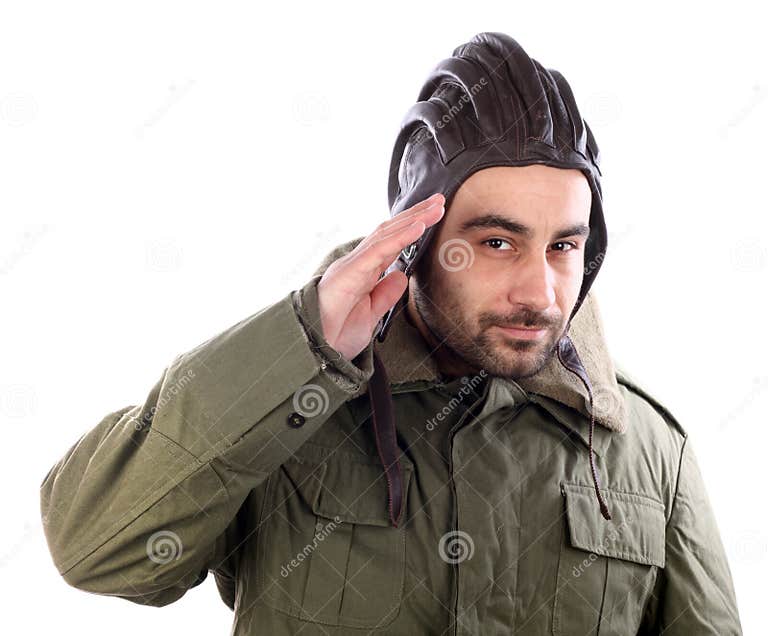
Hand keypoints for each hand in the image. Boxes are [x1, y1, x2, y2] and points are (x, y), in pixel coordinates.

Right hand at [316, 193, 445, 360]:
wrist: (315, 350)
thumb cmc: (336, 334)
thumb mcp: (371, 315)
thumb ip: (385, 294)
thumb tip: (401, 275)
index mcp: (363, 272)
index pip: (391, 243)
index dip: (412, 228)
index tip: (433, 216)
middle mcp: (358, 263)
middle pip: (390, 231)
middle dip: (416, 215)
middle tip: (439, 201)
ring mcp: (353, 265)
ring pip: (386, 235)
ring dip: (413, 219)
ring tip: (435, 208)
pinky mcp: (350, 272)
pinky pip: (379, 250)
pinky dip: (400, 237)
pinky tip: (418, 227)